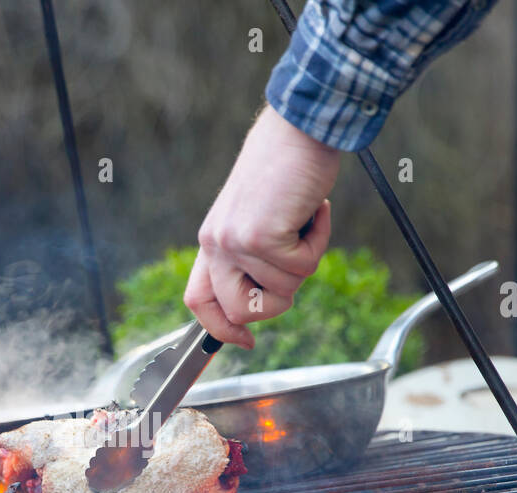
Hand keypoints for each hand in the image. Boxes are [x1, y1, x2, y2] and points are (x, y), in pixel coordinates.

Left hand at [184, 106, 339, 348]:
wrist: (300, 127)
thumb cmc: (286, 169)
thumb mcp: (257, 217)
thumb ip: (250, 256)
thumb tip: (258, 302)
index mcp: (211, 240)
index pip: (198, 301)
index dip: (219, 330)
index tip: (244, 341)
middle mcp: (216, 243)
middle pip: (242, 311)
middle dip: (277, 300)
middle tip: (296, 258)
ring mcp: (236, 242)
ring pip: (283, 291)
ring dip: (307, 257)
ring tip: (303, 217)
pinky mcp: (262, 238)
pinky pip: (303, 268)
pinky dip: (319, 240)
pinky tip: (313, 210)